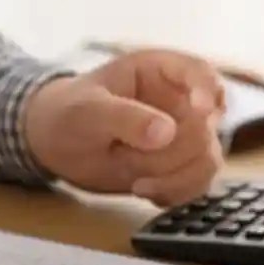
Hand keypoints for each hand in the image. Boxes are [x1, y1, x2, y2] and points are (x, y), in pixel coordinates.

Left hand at [24, 48, 225, 206]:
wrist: (55, 144)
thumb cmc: (69, 112)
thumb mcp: (88, 111)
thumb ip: (124, 117)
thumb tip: (166, 133)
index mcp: (159, 71)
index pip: (201, 73)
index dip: (208, 92)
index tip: (200, 111)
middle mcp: (179, 101)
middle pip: (206, 128)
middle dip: (170, 153)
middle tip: (127, 157)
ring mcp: (183, 136)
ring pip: (207, 160)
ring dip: (172, 177)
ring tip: (134, 180)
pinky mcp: (179, 166)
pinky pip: (197, 183)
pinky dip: (174, 193)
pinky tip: (143, 190)